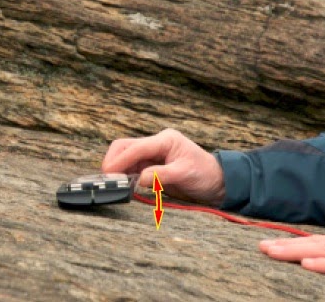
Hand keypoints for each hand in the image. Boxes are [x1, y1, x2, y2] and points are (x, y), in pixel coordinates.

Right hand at [101, 128, 224, 205]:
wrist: (217, 181)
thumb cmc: (205, 174)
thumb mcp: (185, 174)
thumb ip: (161, 175)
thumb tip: (140, 179)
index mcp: (165, 140)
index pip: (137, 147)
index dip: (121, 159)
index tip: (109, 172)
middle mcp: (156, 144)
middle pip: (125, 147)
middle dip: (114, 161)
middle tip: (107, 179)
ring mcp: (153, 154)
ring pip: (126, 157)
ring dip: (118, 169)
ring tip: (113, 184)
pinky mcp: (151, 165)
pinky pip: (132, 167)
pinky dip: (125, 175)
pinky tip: (122, 184)